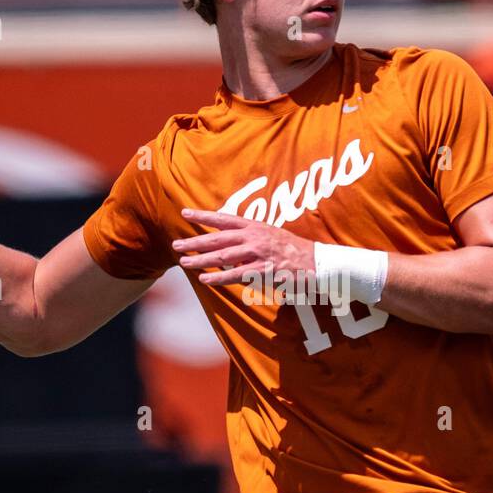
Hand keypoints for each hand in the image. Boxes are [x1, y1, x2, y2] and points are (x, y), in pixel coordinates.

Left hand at [173, 208, 315, 289]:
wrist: (316, 263)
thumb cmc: (293, 251)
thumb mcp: (271, 235)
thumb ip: (250, 237)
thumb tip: (229, 243)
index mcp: (255, 226)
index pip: (224, 218)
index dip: (203, 216)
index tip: (185, 213)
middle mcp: (254, 237)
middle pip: (218, 238)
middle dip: (195, 241)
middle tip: (176, 245)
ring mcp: (258, 253)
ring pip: (223, 256)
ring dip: (201, 260)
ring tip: (184, 262)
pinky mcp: (263, 271)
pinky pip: (236, 275)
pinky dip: (219, 278)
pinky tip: (204, 280)